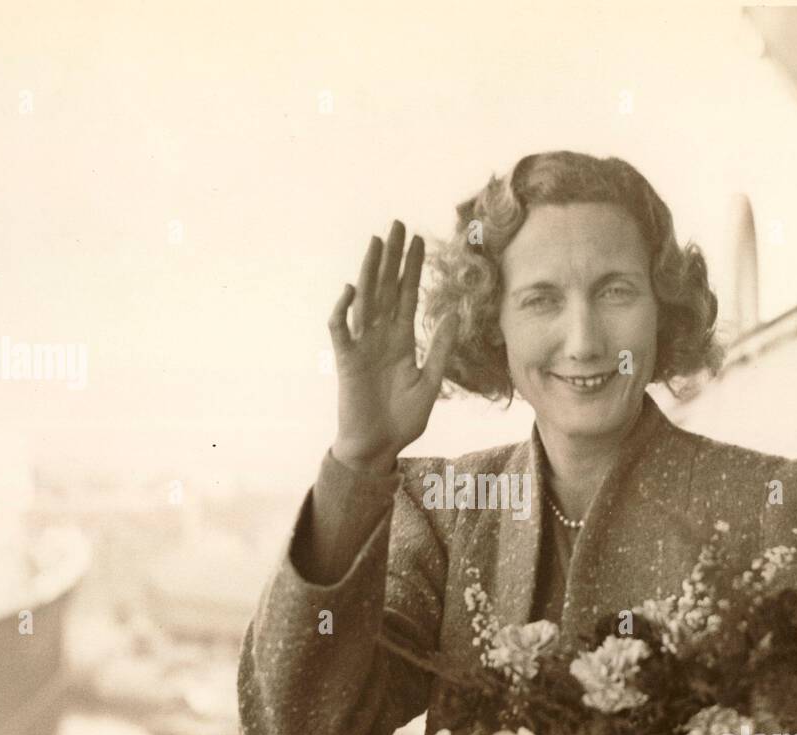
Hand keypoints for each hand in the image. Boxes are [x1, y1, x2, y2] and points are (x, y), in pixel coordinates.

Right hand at [328, 220, 459, 473]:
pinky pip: (341, 329)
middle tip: (397, 225)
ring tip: (376, 241)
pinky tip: (351, 289)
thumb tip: (454, 314)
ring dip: (370, 270)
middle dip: (392, 257)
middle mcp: (381, 337)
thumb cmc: (403, 420)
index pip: (407, 295)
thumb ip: (441, 349)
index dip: (412, 268)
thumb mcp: (430, 383)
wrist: (378, 447)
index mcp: (402, 340)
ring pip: (365, 299)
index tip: (419, 240)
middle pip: (386, 288)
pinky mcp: (346, 360)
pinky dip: (343, 309)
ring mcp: (362, 346)